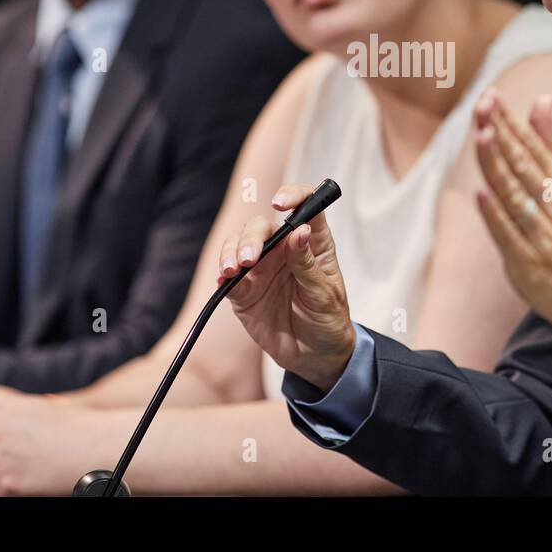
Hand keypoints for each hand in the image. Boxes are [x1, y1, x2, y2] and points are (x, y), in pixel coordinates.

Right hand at [218, 182, 355, 391]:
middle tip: (250, 259)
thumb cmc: (328, 319)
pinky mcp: (245, 292)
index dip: (294, 195)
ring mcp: (262, 269)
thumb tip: (299, 231)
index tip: (280, 203)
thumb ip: (308, 264)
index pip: (305, 207)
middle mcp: (284, 250)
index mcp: (311, 244)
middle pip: (262, 225)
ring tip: (233, 270)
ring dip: (232, 252)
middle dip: (252, 237)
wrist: (315, 356)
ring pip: (239, 245)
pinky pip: (229, 278)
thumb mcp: (325, 294)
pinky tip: (225, 281)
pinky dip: (223, 276)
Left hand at [473, 89, 551, 363]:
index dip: (511, 121)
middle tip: (484, 105)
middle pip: (523, 165)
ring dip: (498, 166)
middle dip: (502, 134)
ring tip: (483, 137)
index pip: (534, 147)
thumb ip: (550, 144)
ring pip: (515, 195)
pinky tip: (481, 195)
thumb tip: (542, 99)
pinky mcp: (528, 262)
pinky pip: (510, 235)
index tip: (492, 95)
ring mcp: (541, 234)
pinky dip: (496, 216)